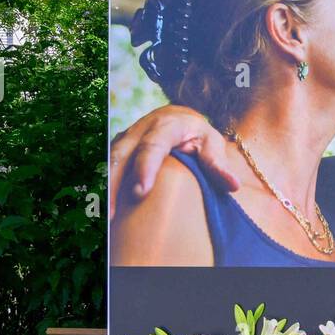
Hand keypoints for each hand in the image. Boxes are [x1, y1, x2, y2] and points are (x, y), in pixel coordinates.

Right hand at [109, 104, 238, 218]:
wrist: (178, 117)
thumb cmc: (198, 134)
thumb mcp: (213, 142)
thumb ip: (219, 163)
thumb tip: (233, 185)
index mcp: (166, 125)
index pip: (153, 145)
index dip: (145, 168)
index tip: (141, 192)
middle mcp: (140, 130)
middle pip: (122, 155)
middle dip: (114, 184)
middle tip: (113, 214)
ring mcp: (126, 138)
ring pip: (109, 160)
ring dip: (104, 188)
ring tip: (105, 217)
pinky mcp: (119, 148)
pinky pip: (106, 166)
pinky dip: (102, 185)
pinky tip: (102, 209)